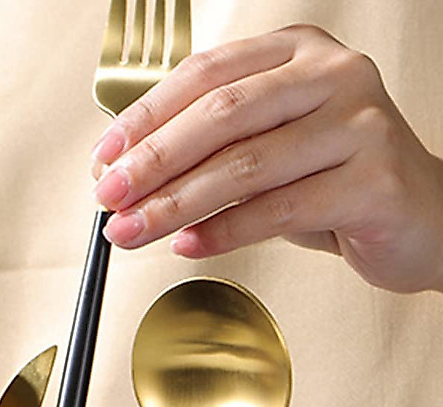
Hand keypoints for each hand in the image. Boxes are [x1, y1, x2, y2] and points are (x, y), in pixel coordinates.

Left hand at [91, 24, 442, 293]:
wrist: (422, 217)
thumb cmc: (335, 180)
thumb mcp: (268, 149)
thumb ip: (212, 149)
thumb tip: (127, 176)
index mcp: (299, 53)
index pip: (207, 74)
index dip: (146, 117)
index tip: (105, 157)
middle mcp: (333, 76)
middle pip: (221, 114)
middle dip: (153, 161)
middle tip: (109, 197)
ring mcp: (358, 124)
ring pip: (245, 164)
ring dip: (175, 204)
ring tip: (133, 231)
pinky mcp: (373, 181)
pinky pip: (278, 209)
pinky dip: (223, 232)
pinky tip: (188, 245)